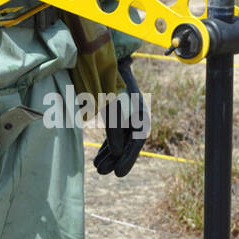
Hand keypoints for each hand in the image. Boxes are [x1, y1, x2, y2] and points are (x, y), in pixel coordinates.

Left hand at [93, 57, 148, 178]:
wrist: (106, 64)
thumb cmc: (111, 86)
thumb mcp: (112, 108)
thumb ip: (114, 131)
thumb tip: (116, 153)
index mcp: (141, 117)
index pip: (135, 143)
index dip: (127, 160)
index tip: (118, 174)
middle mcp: (137, 119)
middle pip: (127, 145)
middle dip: (114, 160)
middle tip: (101, 172)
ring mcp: (127, 118)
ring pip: (119, 142)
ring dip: (108, 155)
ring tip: (96, 167)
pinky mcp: (117, 117)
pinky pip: (113, 136)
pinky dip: (106, 147)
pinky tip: (98, 158)